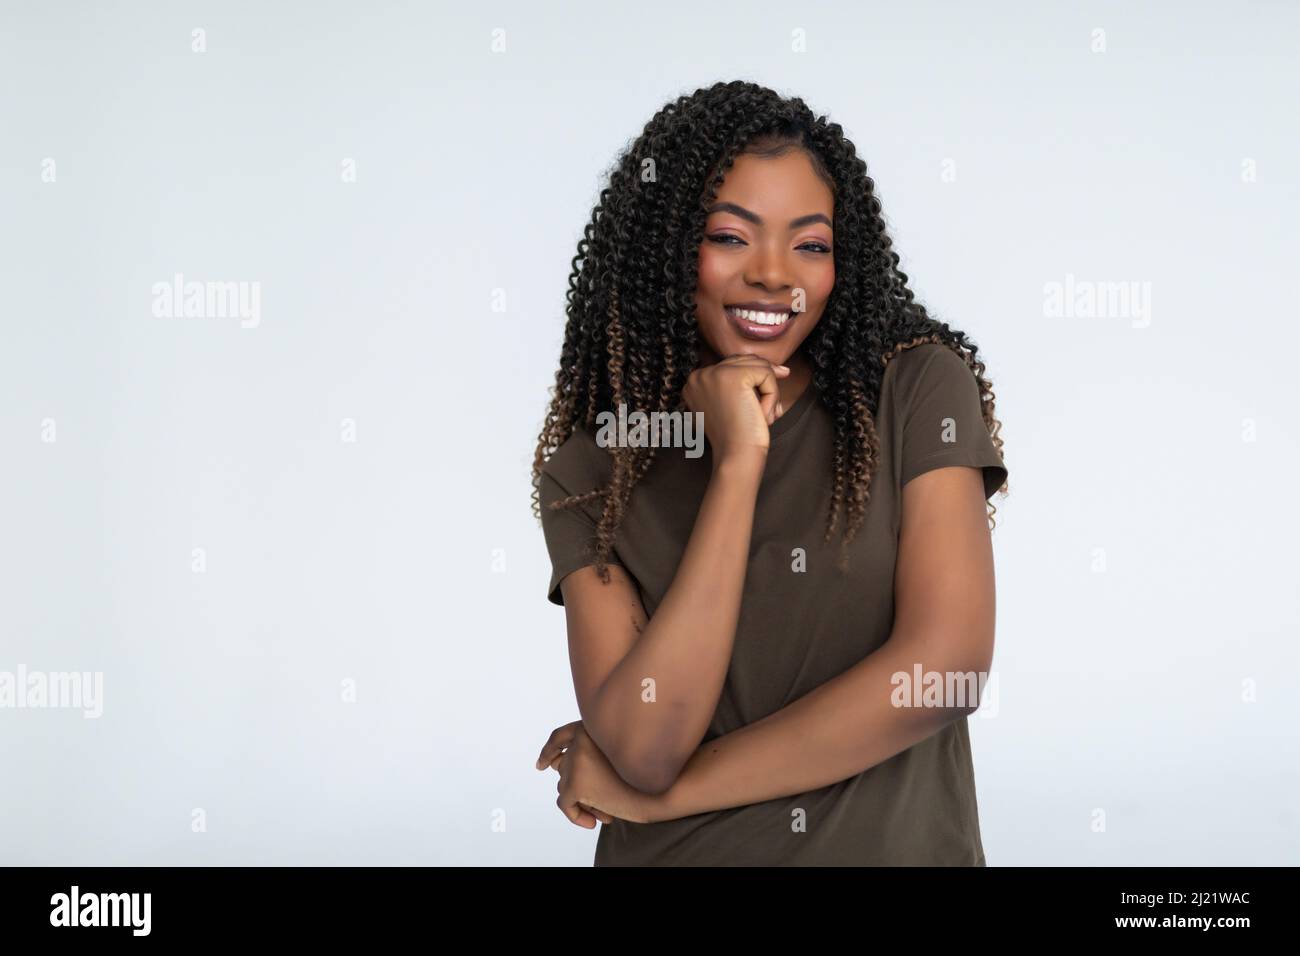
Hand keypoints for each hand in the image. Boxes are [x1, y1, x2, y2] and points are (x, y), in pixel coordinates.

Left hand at [534, 720, 657, 826]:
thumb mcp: (616, 752)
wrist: (663, 787)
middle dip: (578, 785)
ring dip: (582, 801)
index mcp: (590, 727)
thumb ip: (590, 752)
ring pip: (564, 786)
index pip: (559, 736)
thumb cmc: (644, 771)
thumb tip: (554, 764)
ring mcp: (576, 760)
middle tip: (596, 801)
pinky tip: (592, 823)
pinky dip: (575, 815)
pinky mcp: (576, 784)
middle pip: (564, 767)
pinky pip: (564, 804)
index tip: (542, 764)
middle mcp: (580, 739)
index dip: (549, 751)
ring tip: (607, 809)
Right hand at [681, 354, 789, 458]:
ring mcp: (715, 373)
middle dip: (764, 384)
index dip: (753, 381)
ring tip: (763, 417)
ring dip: (769, 392)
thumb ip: (744, 383)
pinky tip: (763, 416)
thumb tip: (782, 369)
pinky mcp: (735, 376)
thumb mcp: (733, 404)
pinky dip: (773, 396)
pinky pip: (767, 374)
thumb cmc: (738, 437)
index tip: (758, 408)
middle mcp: (699, 374)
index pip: (732, 364)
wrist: (736, 457)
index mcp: (693, 382)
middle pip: (745, 360)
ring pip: (759, 366)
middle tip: (765, 415)